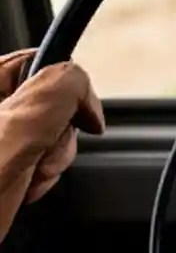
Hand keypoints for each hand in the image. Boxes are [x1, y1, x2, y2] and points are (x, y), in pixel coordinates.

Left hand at [0, 49, 104, 241]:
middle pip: (47, 101)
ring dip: (48, 161)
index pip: (38, 62)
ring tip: (26, 180)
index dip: (66, 90)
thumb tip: (84, 87)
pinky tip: (21, 190)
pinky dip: (37, 178)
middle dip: (56, 136)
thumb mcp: (14, 134)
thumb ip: (55, 93)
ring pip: (44, 133)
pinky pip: (33, 159)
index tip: (78, 120)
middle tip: (36, 158)